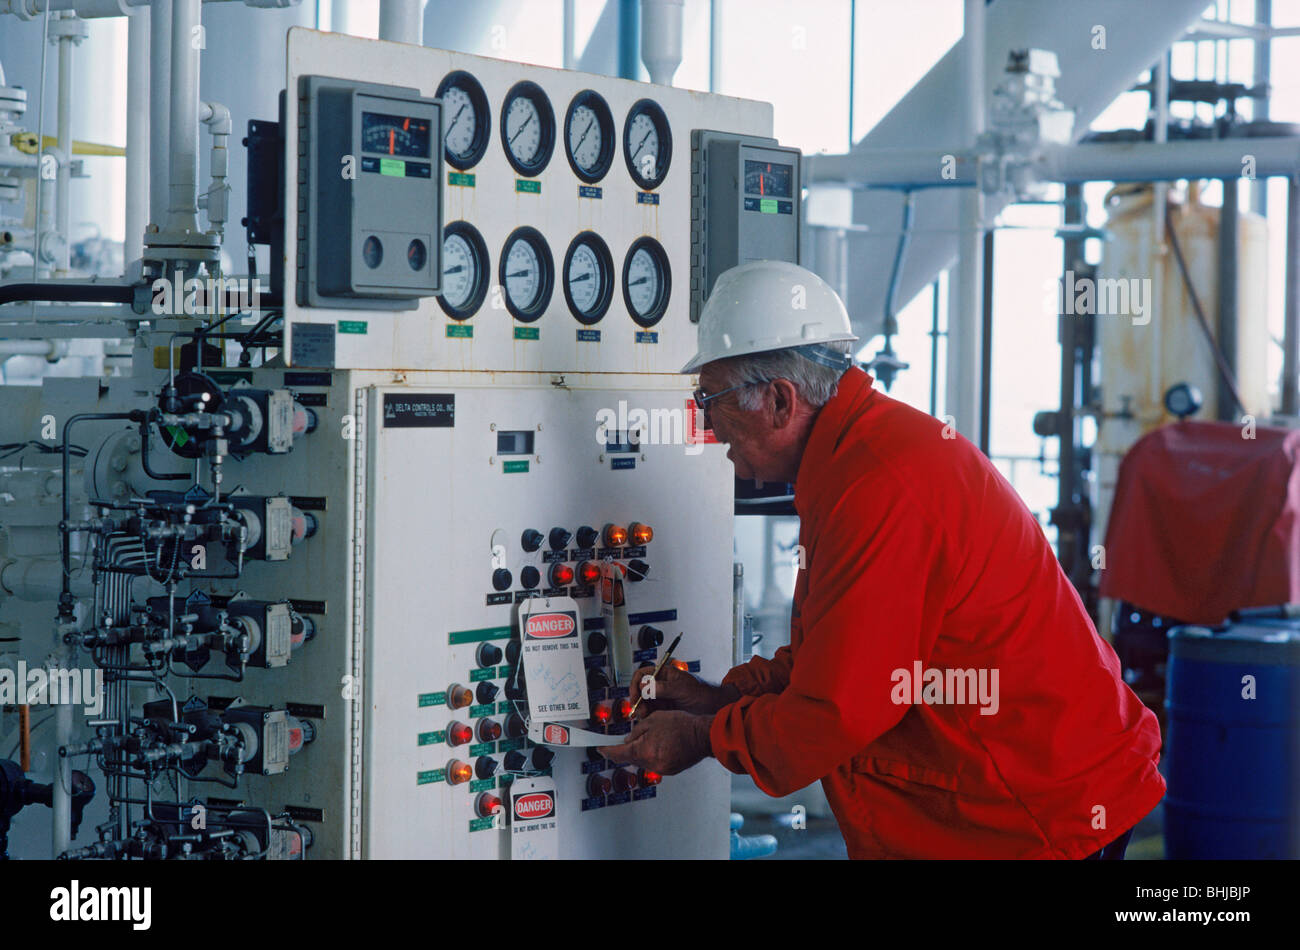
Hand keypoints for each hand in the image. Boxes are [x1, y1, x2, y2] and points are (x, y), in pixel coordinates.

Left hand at [597, 710, 712, 774]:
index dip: (606, 751)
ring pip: (642, 761)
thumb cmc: (682, 725)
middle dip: (625, 749)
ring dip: (640, 751)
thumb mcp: (653, 720)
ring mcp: (661, 769)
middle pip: (630, 759)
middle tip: (623, 740)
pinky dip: (652, 754)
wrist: (704, 735)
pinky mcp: (670, 770)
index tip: (599, 748)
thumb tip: (628, 740)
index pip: (618, 754)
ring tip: (649, 737)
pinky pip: (654, 763)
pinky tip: (659, 744)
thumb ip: (637, 731)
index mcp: (644, 751)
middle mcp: (651, 764)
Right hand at [629, 663, 740, 716]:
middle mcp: (661, 685)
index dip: (636, 683)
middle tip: (639, 710)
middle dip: (638, 700)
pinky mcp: (663, 710)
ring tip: (645, 716)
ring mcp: (662, 698)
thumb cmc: (703, 695)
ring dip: (641, 709)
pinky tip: (650, 721)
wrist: (713, 710)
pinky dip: (647, 716)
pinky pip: (650, 712)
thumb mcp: (682, 689)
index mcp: (665, 674)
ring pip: (643, 702)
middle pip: (640, 690)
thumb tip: (645, 685)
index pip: (643, 674)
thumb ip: (663, 688)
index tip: (635, 695)